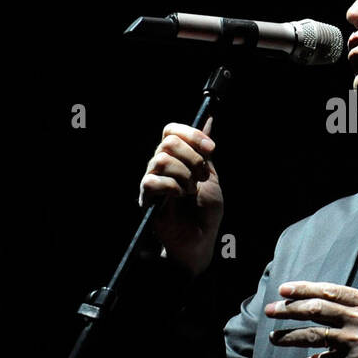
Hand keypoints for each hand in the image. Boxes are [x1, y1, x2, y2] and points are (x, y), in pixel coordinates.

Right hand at [138, 120, 222, 277]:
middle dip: (192, 157)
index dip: (191, 134)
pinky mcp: (146, 197)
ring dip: (184, 175)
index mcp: (176, 157)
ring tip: (191, 191)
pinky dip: (172, 187)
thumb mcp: (211, 177)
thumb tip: (208, 120)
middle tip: (202, 177)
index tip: (211, 148)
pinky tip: (180, 198)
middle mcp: (161, 164)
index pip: (171, 130)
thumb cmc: (205, 211)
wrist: (201, 238)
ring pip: (161, 159)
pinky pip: (152, 180)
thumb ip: (205, 152)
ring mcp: (152, 179)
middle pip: (168, 141)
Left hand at [266, 281, 357, 357]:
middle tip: (271, 310)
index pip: (330, 290)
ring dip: (290, 336)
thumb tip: (332, 311)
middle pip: (316, 309)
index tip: (284, 289)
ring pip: (313, 335)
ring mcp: (356, 341)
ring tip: (274, 337)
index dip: (304, 288)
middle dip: (288, 309)